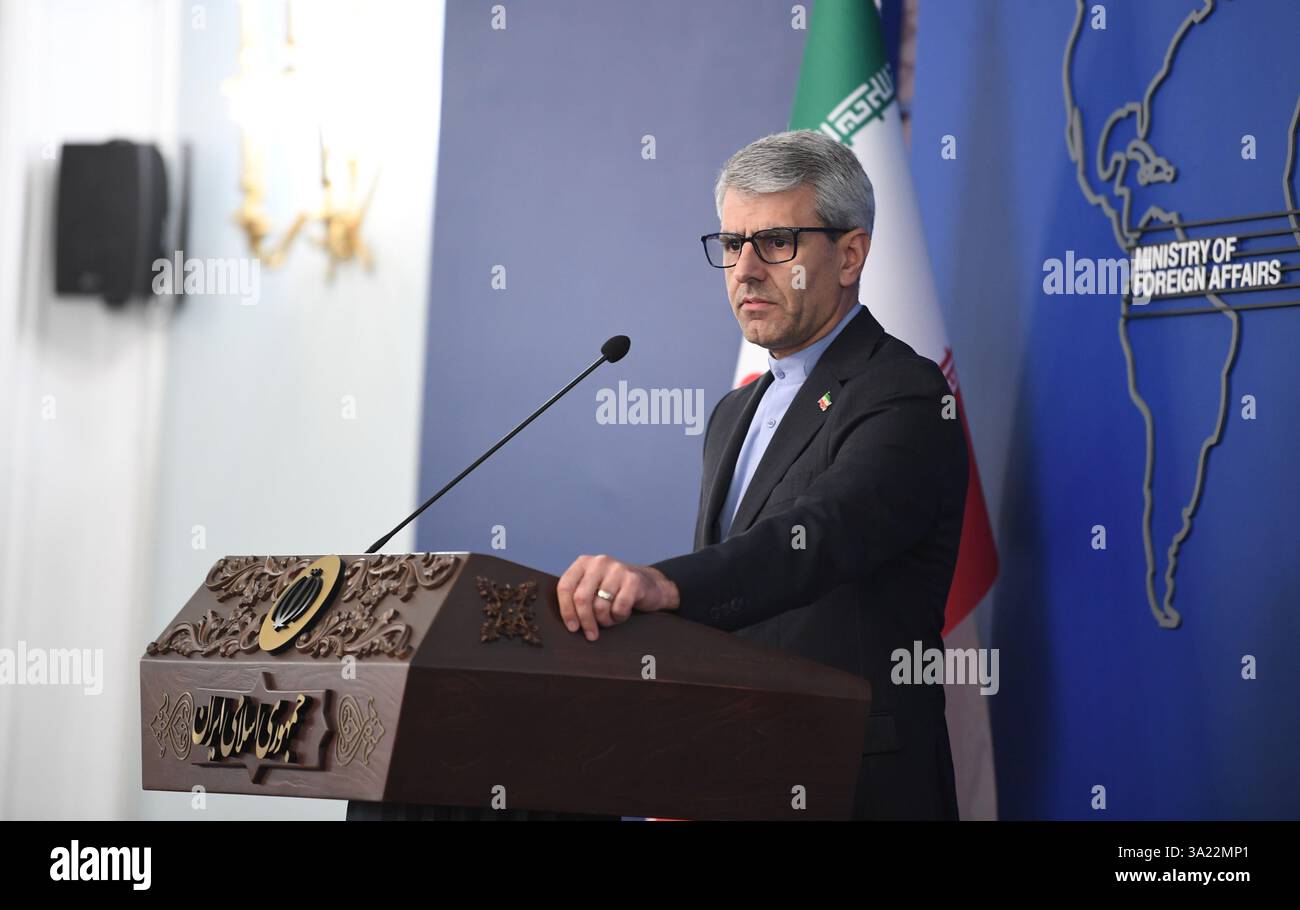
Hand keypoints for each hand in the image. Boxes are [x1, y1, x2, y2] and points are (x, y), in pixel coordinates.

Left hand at [556, 555, 679, 640]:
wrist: (650, 584)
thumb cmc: (615, 590)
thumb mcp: (593, 587)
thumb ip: (577, 595)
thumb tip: (565, 621)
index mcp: (583, 563)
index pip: (565, 587)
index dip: (566, 610)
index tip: (572, 628)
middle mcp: (598, 562)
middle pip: (581, 598)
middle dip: (585, 621)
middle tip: (590, 635)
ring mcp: (617, 569)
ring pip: (600, 606)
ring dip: (605, 621)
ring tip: (610, 620)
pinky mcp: (633, 580)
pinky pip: (619, 608)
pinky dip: (619, 617)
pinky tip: (622, 614)